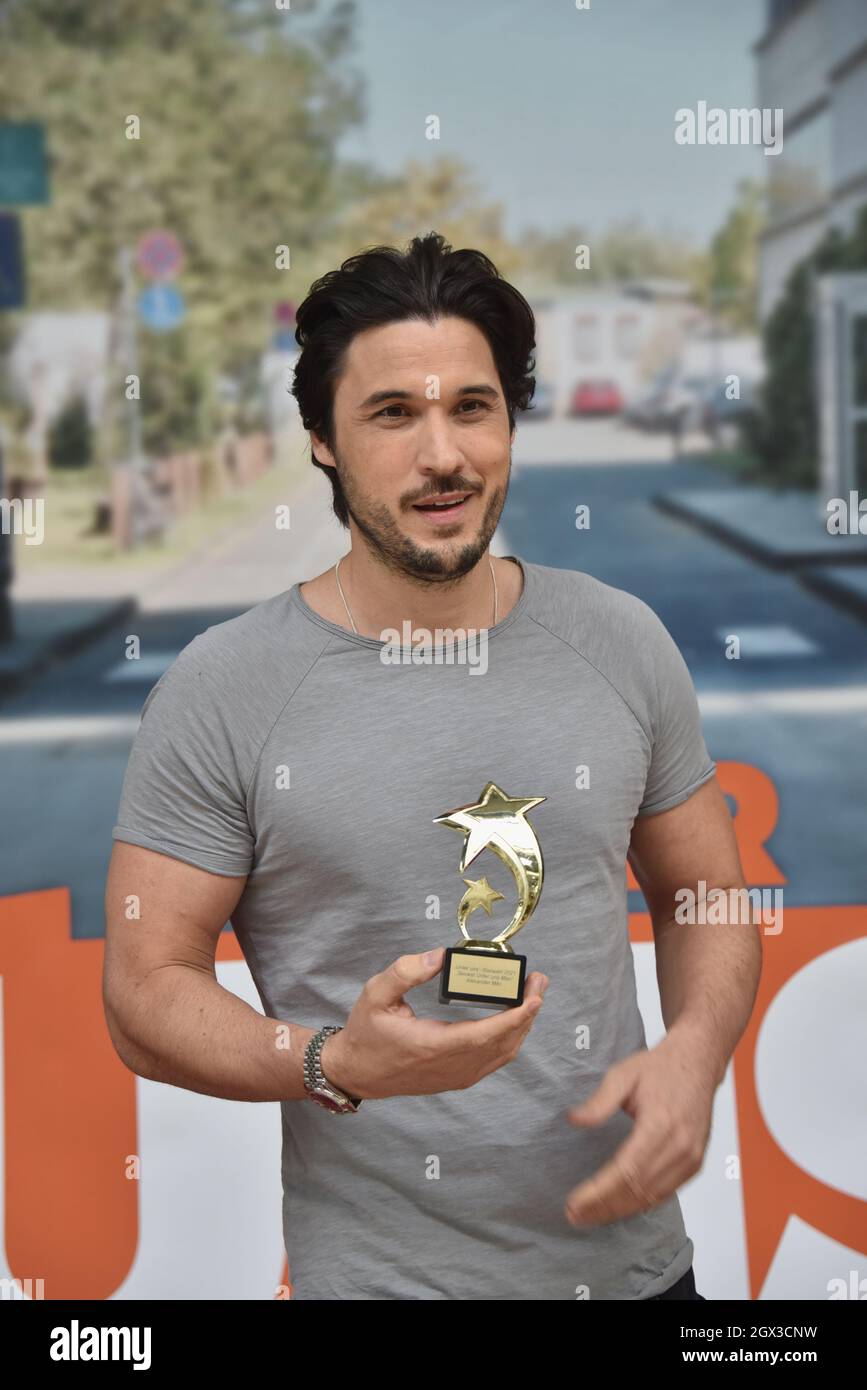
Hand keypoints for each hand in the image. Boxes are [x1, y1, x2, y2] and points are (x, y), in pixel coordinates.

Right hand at [321, 947, 547, 1099]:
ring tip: (532, 995)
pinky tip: (514, 1019)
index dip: (516, 1016)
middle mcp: (450, 1066)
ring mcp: (456, 1076)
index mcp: (432, 1046)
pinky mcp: (457, 1078)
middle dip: (528, 1012)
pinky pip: (494, 1060)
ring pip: (503, 1053)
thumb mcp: (375, 994)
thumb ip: (405, 972)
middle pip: (504, 1042)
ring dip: (522, 1025)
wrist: (357, 1071)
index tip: (534, 996)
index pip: (486, 1034)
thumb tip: (440, 957)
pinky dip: (510, 1039)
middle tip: (539, 981)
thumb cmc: (366, 1033)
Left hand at [562, 1026, 716, 1226]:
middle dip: (603, 1207)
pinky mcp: (694, 1163)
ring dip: (619, 1211)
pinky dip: (640, 1204)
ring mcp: (691, 1158)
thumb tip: (573, 1120)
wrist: (697, 1062)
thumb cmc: (660, 1067)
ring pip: (651, 1197)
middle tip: (574, 1216)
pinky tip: (618, 1208)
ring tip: (589, 1217)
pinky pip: (664, 1193)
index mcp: (661, 1125)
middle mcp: (680, 1147)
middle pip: (637, 1190)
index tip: (573, 1202)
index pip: (625, 1171)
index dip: (598, 1192)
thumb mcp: (623, 1074)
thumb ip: (599, 1101)